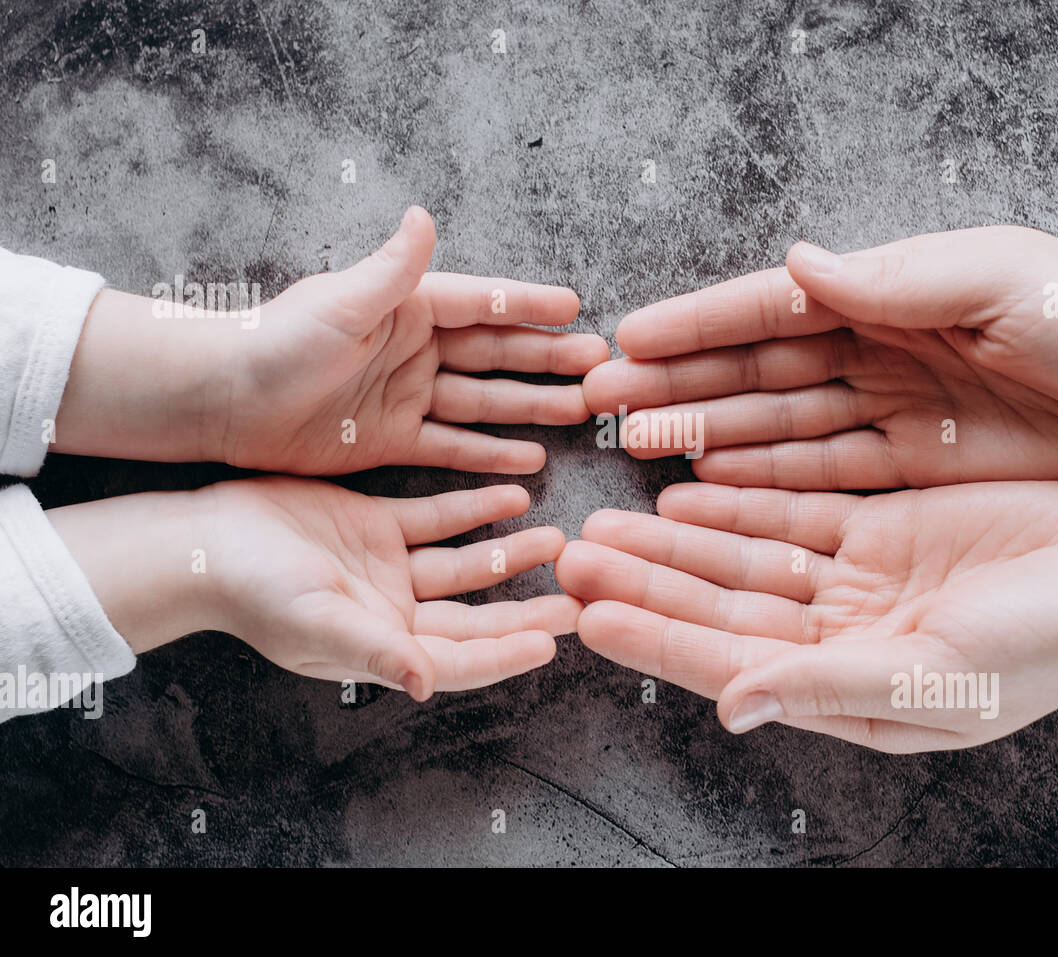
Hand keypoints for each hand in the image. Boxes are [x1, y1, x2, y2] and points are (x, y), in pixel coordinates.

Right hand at [49, 478, 578, 697]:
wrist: (203, 540)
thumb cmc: (252, 592)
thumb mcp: (317, 621)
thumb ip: (375, 652)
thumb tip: (424, 685)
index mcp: (383, 647)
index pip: (461, 659)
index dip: (506, 655)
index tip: (552, 646)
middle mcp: (394, 612)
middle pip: (476, 615)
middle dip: (527, 608)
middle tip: (581, 595)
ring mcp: (388, 569)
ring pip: (465, 565)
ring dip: (509, 554)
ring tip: (557, 539)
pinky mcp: (377, 527)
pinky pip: (438, 519)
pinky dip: (474, 509)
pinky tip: (514, 495)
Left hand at [56, 206, 607, 474]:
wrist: (225, 400)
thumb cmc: (277, 341)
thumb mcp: (340, 302)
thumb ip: (392, 270)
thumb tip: (425, 217)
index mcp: (408, 308)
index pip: (484, 303)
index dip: (529, 305)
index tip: (576, 307)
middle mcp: (415, 349)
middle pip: (496, 354)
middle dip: (547, 358)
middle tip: (597, 363)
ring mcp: (407, 397)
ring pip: (484, 403)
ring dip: (530, 407)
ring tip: (578, 410)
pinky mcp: (393, 440)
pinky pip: (454, 446)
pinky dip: (490, 454)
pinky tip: (529, 460)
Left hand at [555, 472, 1057, 750]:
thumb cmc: (1043, 644)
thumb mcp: (930, 674)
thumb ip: (823, 684)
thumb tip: (732, 709)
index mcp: (844, 691)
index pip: (727, 664)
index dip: (655, 639)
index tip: (587, 614)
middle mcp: (837, 639)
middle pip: (718, 607)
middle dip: (646, 582)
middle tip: (573, 552)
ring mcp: (855, 581)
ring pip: (742, 559)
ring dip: (675, 542)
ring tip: (606, 519)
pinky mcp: (878, 528)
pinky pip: (789, 516)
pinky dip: (737, 506)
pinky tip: (682, 491)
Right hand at [582, 227, 1057, 487]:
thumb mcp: (998, 281)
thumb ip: (896, 279)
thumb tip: (798, 262)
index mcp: (891, 290)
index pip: (773, 306)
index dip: (698, 324)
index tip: (627, 339)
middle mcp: (878, 347)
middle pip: (758, 369)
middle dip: (680, 384)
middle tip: (604, 404)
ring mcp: (893, 408)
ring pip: (779, 423)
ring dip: (708, 432)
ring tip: (640, 447)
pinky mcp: (916, 463)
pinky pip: (825, 470)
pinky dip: (769, 477)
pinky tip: (715, 482)